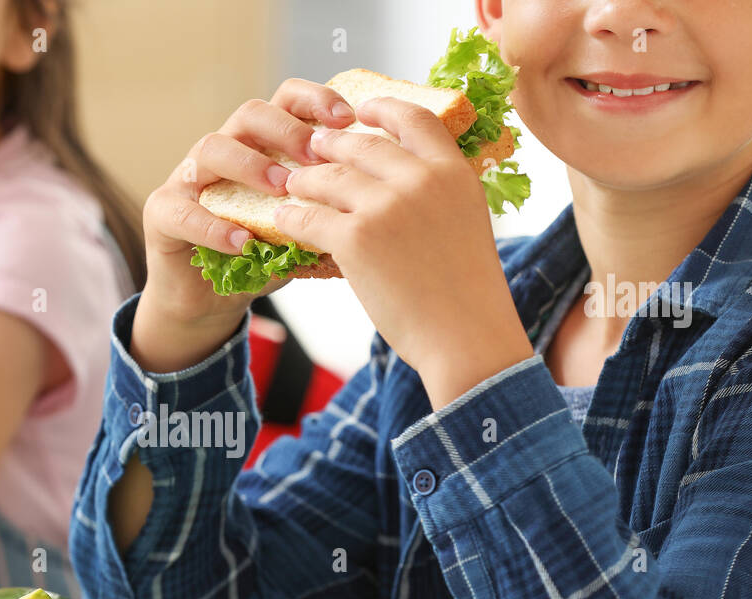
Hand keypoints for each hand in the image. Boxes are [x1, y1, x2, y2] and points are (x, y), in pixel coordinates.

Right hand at [132, 79, 355, 371]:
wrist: (207, 302)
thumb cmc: (258, 262)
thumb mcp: (305, 239)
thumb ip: (333, 219)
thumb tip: (386, 216)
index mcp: (260, 146)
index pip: (287, 102)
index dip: (316, 101)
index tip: (349, 119)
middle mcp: (224, 151)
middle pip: (250, 113)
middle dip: (286, 130)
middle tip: (317, 155)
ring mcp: (189, 179)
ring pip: (212, 147)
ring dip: (250, 165)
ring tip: (280, 189)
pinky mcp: (162, 214)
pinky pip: (182, 210)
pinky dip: (214, 226)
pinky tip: (243, 242)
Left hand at [275, 97, 529, 378]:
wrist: (465, 336)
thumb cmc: (467, 292)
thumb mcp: (466, 222)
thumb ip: (438, 193)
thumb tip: (399, 178)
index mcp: (453, 172)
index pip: (414, 118)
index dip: (383, 109)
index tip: (362, 109)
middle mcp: (419, 180)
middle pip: (362, 145)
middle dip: (332, 144)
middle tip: (313, 146)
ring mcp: (385, 207)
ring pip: (330, 178)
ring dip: (306, 179)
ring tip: (292, 183)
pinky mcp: (355, 238)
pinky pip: (310, 217)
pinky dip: (292, 217)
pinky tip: (283, 220)